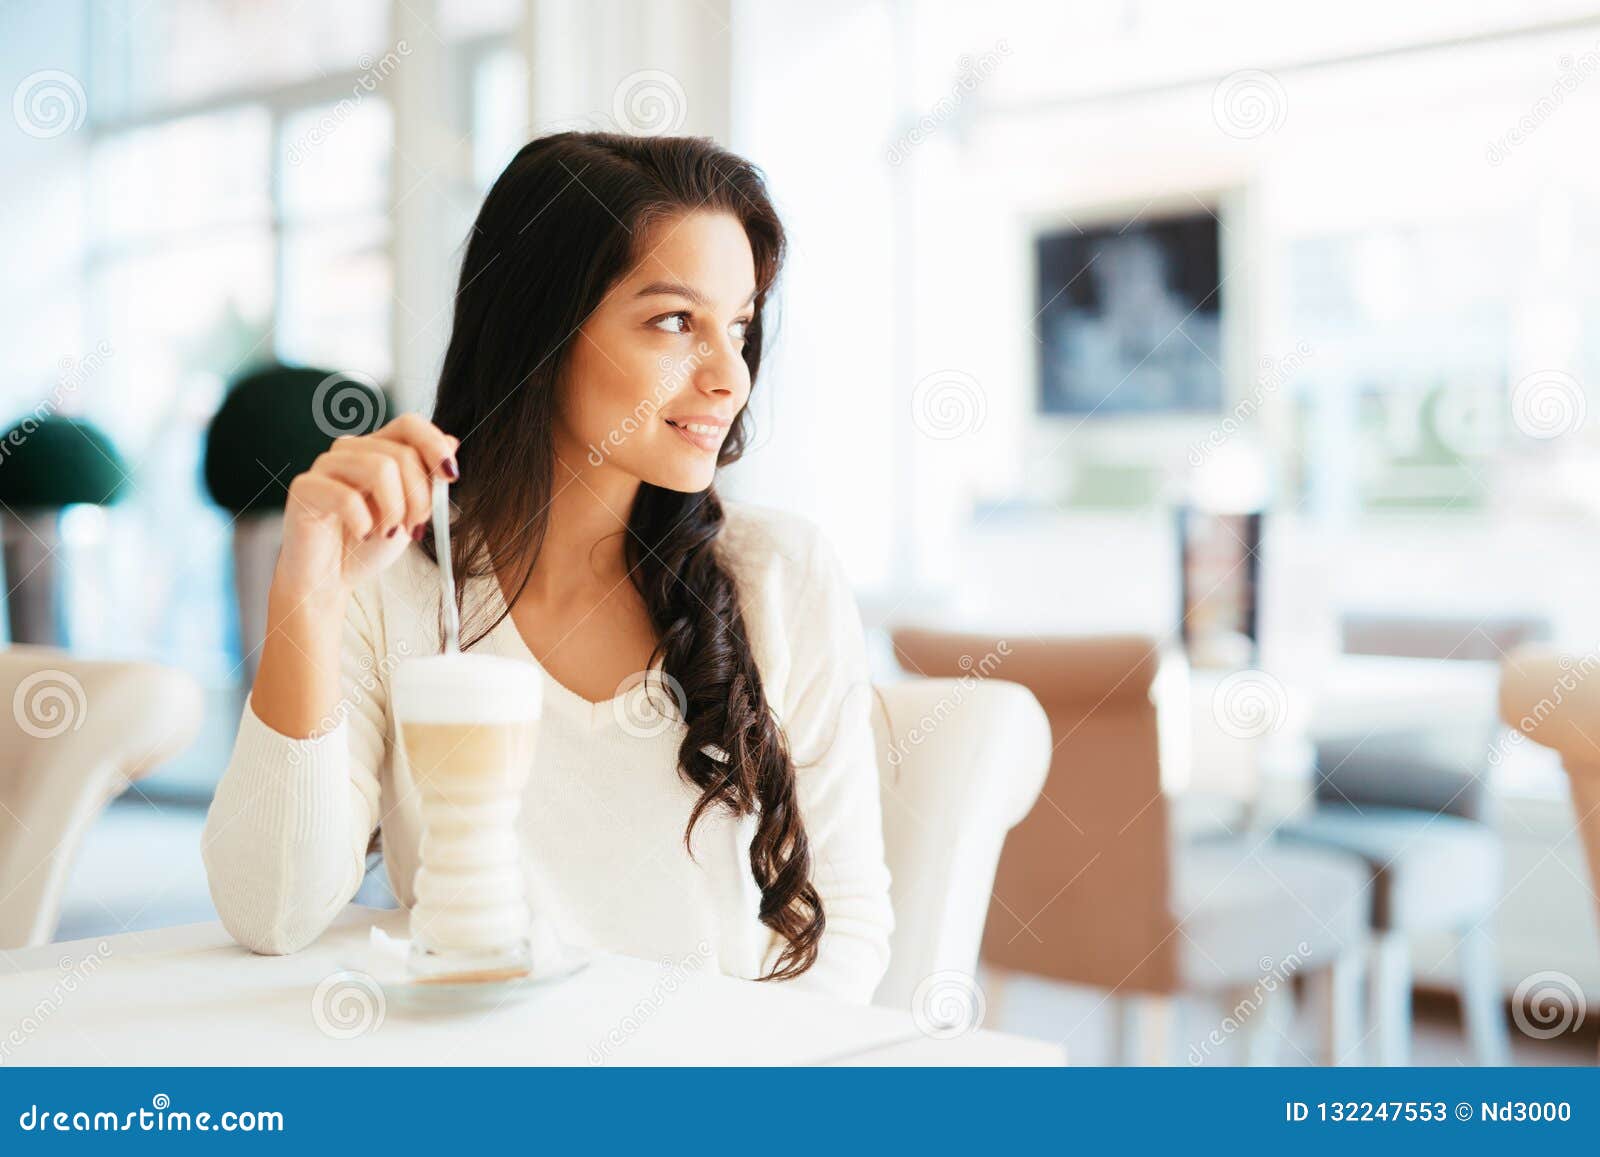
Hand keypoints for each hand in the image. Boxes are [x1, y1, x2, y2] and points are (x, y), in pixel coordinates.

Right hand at [272, 413, 459, 608]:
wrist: (330, 580)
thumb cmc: (369, 545)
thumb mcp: (411, 512)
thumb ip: (427, 479)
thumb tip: (452, 441)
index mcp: (377, 449)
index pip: (410, 425)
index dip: (434, 445)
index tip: (450, 477)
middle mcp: (350, 450)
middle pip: (401, 454)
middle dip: (419, 497)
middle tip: (414, 528)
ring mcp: (325, 466)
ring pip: (379, 469)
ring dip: (394, 510)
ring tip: (387, 533)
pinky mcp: (305, 488)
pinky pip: (347, 497)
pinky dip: (365, 524)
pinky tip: (363, 536)